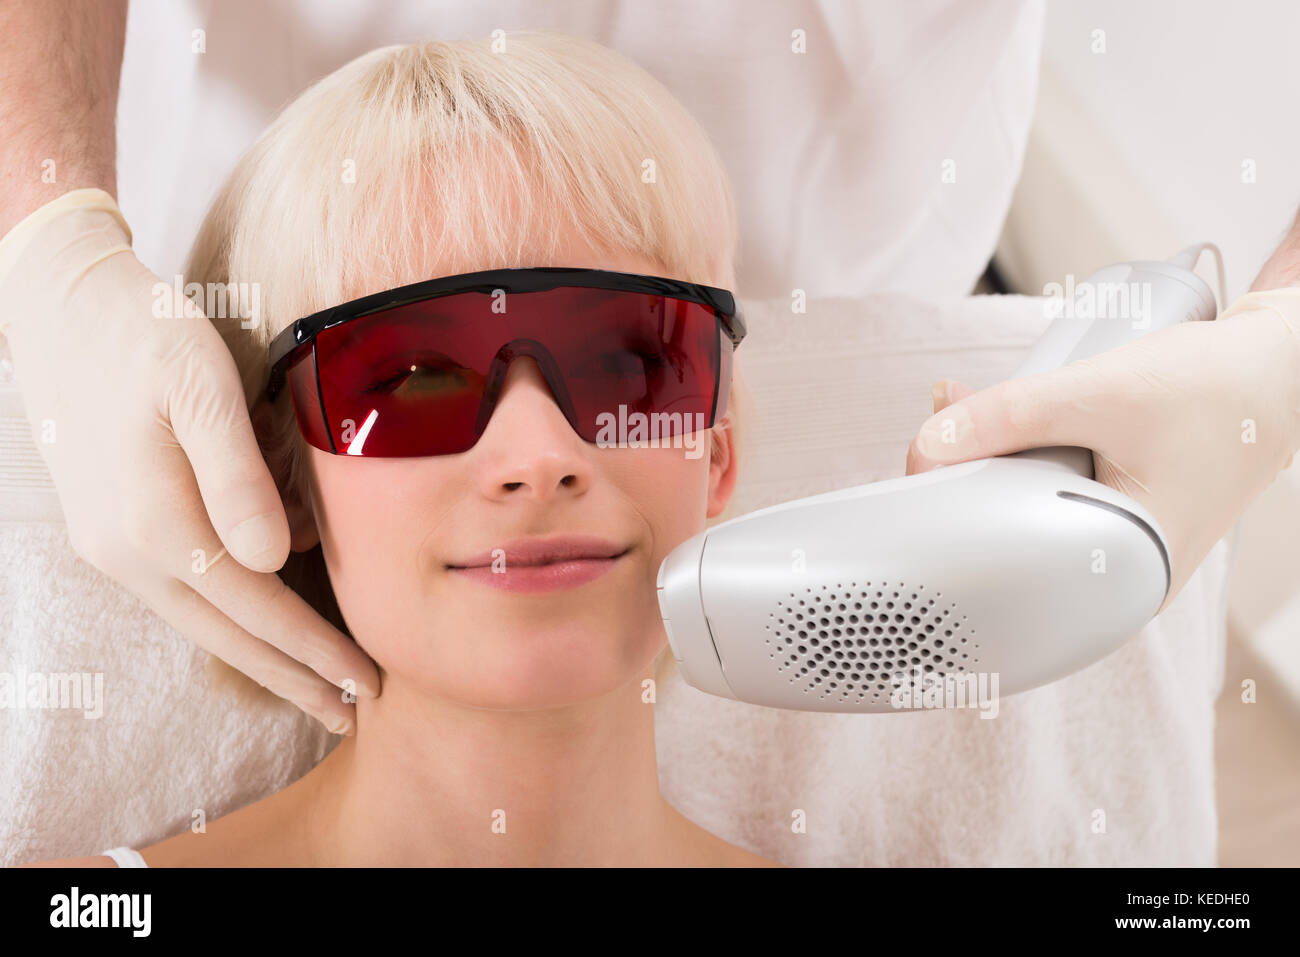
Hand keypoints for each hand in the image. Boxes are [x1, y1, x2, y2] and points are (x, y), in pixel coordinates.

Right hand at [0, 189, 379, 731]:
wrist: (62, 310)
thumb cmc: (145, 337)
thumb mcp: (199, 386)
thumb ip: (236, 475)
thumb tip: (273, 560)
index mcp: (155, 521)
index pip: (256, 608)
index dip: (312, 649)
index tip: (366, 682)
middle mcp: (126, 552)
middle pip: (227, 635)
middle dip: (292, 678)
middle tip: (353, 712)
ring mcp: (112, 547)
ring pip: (202, 623)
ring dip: (262, 659)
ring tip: (315, 688)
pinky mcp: (111, 532)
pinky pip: (182, 596)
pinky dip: (230, 625)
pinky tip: (261, 633)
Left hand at [905, 296, 1299, 614]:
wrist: (1277, 368)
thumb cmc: (1216, 388)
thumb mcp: (1100, 394)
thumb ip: (1010, 417)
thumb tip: (930, 442)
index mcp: (1126, 577)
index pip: (1009, 560)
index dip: (953, 516)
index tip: (916, 472)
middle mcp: (1122, 577)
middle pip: (1010, 533)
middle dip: (967, 477)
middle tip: (943, 416)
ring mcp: (1118, 548)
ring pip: (1025, 507)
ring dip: (990, 460)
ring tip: (967, 407)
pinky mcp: (1113, 516)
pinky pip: (1047, 492)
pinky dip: (1020, 458)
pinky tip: (991, 421)